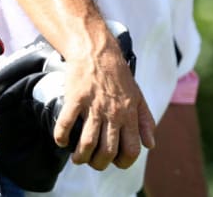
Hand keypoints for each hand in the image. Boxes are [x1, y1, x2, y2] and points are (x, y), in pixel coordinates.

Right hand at [54, 42, 155, 170]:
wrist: (96, 49)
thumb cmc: (117, 73)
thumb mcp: (138, 96)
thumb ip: (145, 121)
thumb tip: (150, 144)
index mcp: (129, 114)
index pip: (132, 149)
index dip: (124, 162)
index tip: (114, 162)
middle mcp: (113, 113)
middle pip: (107, 151)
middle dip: (99, 164)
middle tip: (92, 162)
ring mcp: (93, 106)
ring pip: (87, 143)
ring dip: (80, 156)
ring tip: (77, 157)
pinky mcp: (76, 98)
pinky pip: (66, 125)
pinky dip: (61, 137)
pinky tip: (61, 141)